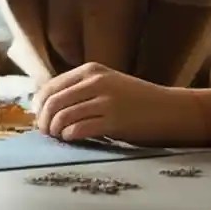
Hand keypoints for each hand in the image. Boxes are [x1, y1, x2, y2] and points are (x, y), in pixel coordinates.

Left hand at [33, 62, 202, 144]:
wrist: (171, 110)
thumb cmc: (137, 101)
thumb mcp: (107, 84)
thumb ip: (81, 89)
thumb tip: (47, 105)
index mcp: (91, 70)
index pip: (50, 87)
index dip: (39, 105)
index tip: (39, 119)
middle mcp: (96, 82)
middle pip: (53, 102)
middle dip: (44, 121)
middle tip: (45, 133)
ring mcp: (106, 101)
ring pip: (63, 116)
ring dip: (56, 130)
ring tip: (59, 137)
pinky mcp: (115, 121)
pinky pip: (80, 129)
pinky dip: (70, 136)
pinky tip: (72, 139)